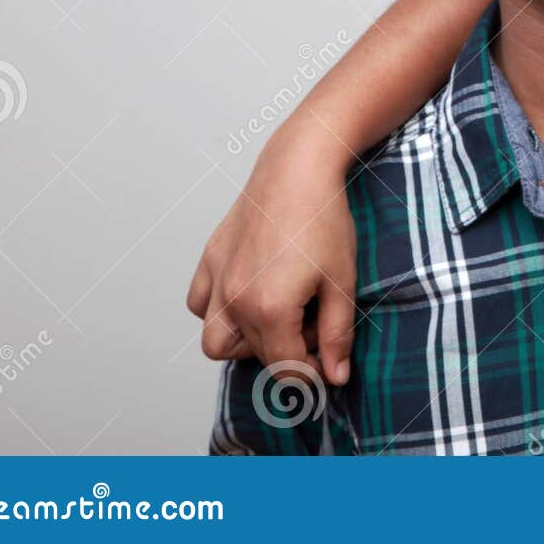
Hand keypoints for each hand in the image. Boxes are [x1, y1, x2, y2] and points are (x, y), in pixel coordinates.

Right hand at [187, 132, 356, 385]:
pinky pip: (201, 305)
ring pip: (216, 341)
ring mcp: (217, 279)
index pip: (285, 368)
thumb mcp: (342, 281)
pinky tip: (252, 292)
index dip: (312, 374)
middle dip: (289, 350)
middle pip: (256, 356)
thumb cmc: (325, 220)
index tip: (329, 364)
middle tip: (316, 321)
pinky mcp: (209, 259)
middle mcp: (234, 300)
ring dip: (246, 340)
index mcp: (269, 309)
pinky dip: (220, 311)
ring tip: (281, 312)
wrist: (298, 168)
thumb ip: (337, 334)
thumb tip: (336, 376)